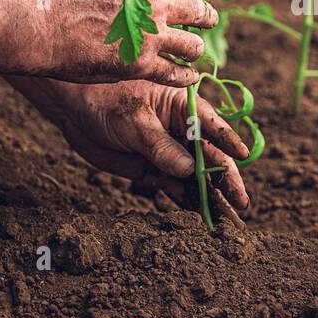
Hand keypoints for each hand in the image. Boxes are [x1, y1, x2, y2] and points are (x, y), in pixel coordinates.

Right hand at [36, 0, 221, 85]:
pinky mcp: (140, 64)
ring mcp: (149, 34)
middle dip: (208, 15)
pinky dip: (186, 76)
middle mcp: (153, 1)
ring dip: (197, 49)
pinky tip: (189, 78)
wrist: (37, 21)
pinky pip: (177, 74)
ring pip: (193, 45)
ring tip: (195, 51)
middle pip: (199, 9)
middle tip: (210, 19)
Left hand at [49, 80, 250, 223]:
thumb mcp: (135, 121)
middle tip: (240, 201)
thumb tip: (188, 170)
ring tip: (225, 217)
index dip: (229, 141)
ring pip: (196, 175)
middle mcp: (182, 130)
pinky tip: (199, 214)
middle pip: (211, 156)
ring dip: (209, 195)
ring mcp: (170, 151)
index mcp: (183, 106)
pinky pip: (175, 186)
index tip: (242, 155)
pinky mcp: (155, 169)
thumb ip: (161, 146)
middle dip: (225, 179)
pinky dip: (186, 200)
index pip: (212, 125)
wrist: (75, 110)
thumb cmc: (107, 101)